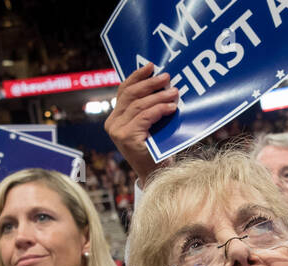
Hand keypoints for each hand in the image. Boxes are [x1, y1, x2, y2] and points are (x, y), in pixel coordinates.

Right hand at [105, 65, 179, 184]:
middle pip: (130, 95)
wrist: (156, 177)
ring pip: (139, 105)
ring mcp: (118, 131)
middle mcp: (112, 124)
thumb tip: (163, 84)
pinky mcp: (127, 138)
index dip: (136, 76)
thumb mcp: (150, 127)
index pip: (124, 91)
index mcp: (115, 119)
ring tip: (175, 92)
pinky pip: (145, 117)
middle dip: (149, 83)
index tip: (150, 65)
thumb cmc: (157, 152)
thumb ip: (148, 110)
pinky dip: (160, 110)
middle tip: (167, 77)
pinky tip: (172, 108)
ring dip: (159, 96)